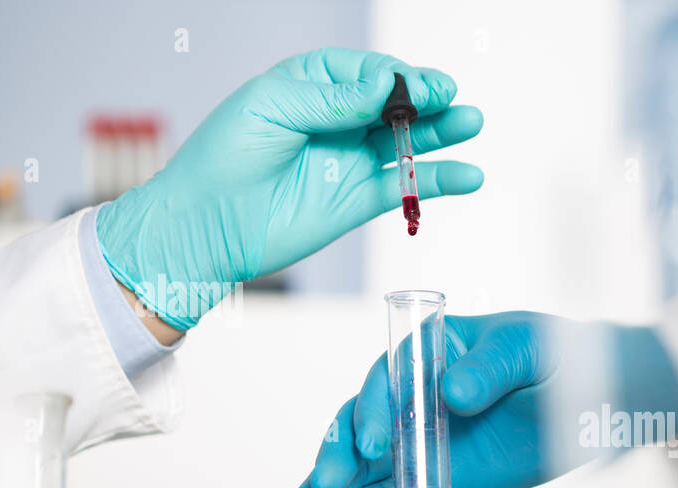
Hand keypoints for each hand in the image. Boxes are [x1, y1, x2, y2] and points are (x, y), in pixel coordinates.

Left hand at [97, 48, 483, 329]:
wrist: (205, 226)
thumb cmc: (223, 158)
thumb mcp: (272, 110)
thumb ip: (333, 99)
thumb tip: (387, 87)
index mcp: (312, 84)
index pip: (369, 72)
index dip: (397, 77)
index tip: (415, 87)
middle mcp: (339, 119)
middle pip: (397, 103)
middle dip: (428, 99)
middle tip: (452, 99)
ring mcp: (352, 160)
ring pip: (408, 141)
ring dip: (442, 133)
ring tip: (472, 123)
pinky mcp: (359, 200)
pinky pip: (406, 186)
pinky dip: (438, 181)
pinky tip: (468, 175)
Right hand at [277, 312, 677, 487]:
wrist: (588, 403)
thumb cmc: (556, 359)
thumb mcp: (529, 351)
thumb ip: (491, 369)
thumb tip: (452, 392)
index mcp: (429, 350)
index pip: (389, 376)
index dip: (377, 408)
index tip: (378, 443)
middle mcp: (410, 394)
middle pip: (361, 419)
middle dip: (340, 452)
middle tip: (329, 483)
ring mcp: (416, 438)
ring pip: (360, 462)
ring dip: (328, 487)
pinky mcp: (430, 476)